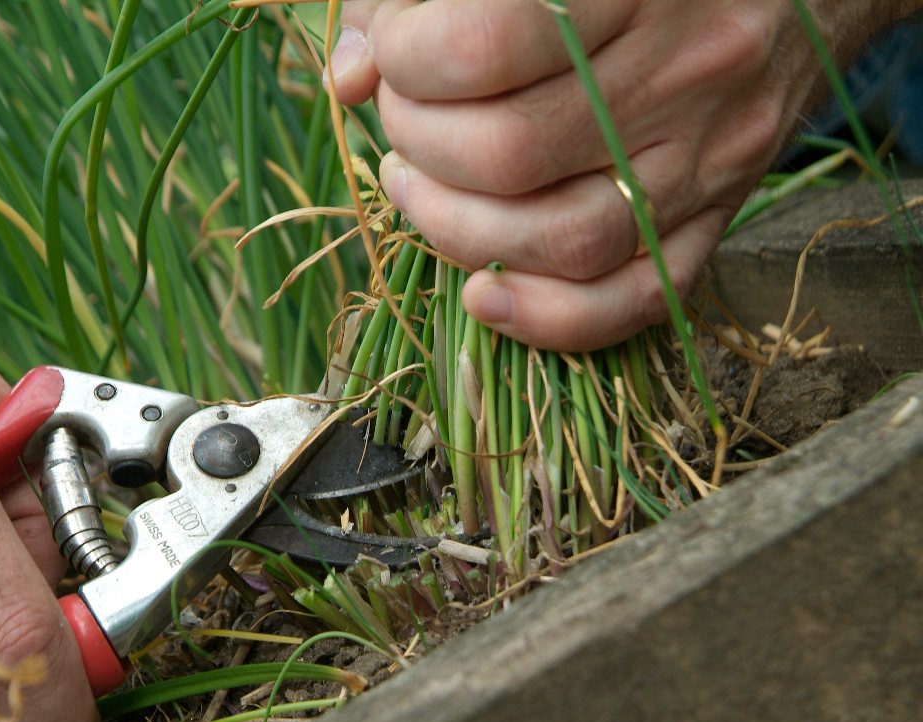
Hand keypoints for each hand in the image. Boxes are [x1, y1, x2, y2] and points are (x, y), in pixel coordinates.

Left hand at [329, 0, 918, 350]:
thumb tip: (353, 75)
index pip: (481, 50)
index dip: (406, 65)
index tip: (398, 56)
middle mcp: (686, 67)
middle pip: (506, 156)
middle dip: (417, 147)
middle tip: (404, 121)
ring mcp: (712, 153)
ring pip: (563, 241)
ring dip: (456, 232)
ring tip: (419, 186)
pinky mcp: (720, 214)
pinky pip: (634, 301)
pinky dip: (547, 321)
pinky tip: (483, 296)